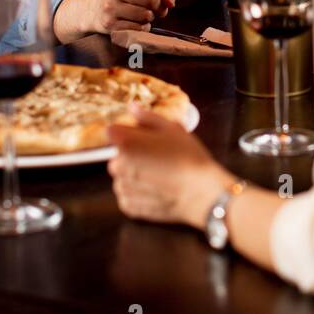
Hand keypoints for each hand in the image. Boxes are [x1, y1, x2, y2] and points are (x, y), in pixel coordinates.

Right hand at [56, 0, 177, 37]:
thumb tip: (170, 1)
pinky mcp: (110, 24)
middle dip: (160, 5)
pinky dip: (143, 26)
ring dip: (150, 16)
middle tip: (157, 7)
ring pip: (147, 15)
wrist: (94, 10)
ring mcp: (110, 6)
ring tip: (144, 13)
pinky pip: (140, 28)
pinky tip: (136, 22)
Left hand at [107, 105, 228, 227]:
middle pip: (117, 155)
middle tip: (157, 157)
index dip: (127, 132)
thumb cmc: (189, 158)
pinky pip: (128, 194)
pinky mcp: (128, 206)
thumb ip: (147, 117)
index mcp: (126, 143)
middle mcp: (118, 166)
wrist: (201, 193)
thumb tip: (132, 107)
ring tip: (160, 175)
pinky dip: (138, 192)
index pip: (112, 132)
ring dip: (134, 174)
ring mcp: (122, 188)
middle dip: (132, 154)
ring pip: (122, 176)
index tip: (143, 138)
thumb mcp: (172, 128)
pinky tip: (158, 189)